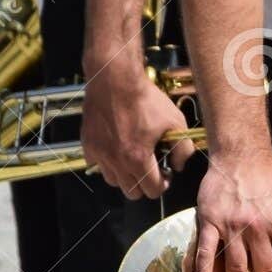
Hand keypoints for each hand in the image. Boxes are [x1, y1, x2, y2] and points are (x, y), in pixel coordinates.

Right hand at [80, 63, 196, 200]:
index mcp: (138, 158)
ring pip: (113, 182)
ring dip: (125, 176)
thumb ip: (183, 149)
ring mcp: (100, 153)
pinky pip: (96, 165)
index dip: (163, 184)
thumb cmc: (145, 99)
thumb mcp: (175, 122)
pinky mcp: (88, 144)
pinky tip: (116, 149)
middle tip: (150, 169)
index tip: (165, 173)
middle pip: (132, 193)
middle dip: (145, 185)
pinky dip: (106, 163)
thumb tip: (179, 166)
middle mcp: (116, 161)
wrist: (116, 79)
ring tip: (132, 159)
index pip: (152, 191)